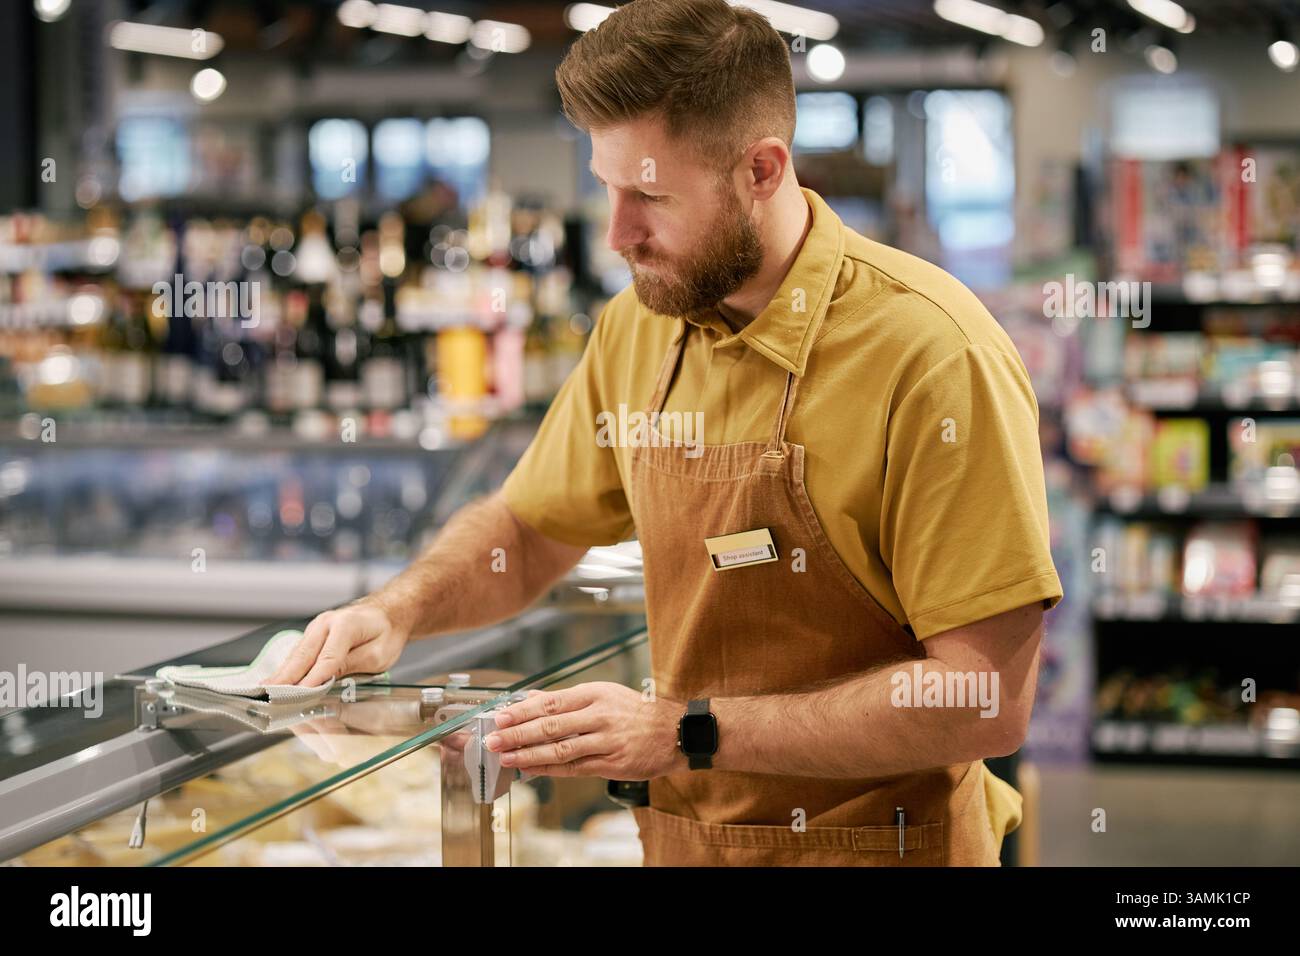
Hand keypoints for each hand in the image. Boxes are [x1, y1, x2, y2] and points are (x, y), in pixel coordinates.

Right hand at [268, 597, 407, 687]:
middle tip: (271, 699)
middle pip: (302, 656)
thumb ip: (352, 665)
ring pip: (296, 656)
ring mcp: (316, 629)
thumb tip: (325, 680)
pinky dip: (288, 671)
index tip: (301, 696)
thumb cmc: (385, 633)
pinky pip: (298, 656)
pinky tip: (278, 685)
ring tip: (267, 695)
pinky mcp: (312, 636)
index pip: (327, 658)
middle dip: (286, 679)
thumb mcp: (379, 654)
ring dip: (282, 676)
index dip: (314, 680)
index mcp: (346, 625)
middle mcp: (326, 623)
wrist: (387, 613)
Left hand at [483, 682, 687, 779]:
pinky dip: (550, 770)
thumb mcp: (604, 694)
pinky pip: (575, 768)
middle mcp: (599, 716)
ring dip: (529, 754)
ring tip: (506, 757)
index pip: (551, 702)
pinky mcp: (612, 763)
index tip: (500, 717)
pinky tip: (532, 770)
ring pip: (560, 749)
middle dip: (518, 734)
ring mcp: (606, 741)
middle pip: (551, 726)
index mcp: (595, 694)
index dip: (522, 711)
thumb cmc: (636, 712)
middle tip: (493, 739)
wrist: (675, 731)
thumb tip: (532, 699)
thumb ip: (568, 700)